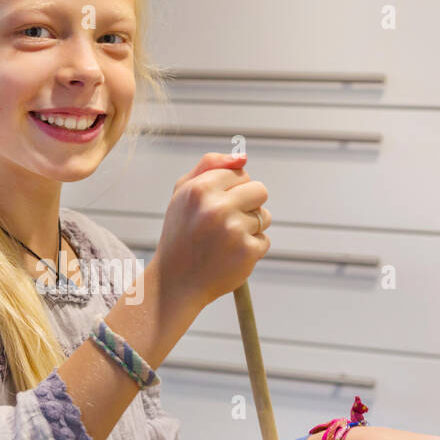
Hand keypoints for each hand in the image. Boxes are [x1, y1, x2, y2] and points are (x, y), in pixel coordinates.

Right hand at [154, 152, 269, 312]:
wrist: (175, 283)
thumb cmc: (181, 234)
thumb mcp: (182, 194)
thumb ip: (209, 166)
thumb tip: (243, 157)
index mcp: (200, 189)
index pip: (239, 173)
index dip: (230, 190)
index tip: (214, 206)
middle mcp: (217, 207)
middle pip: (259, 190)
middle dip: (248, 205)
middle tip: (225, 222)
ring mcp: (234, 230)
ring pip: (264, 217)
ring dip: (250, 228)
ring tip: (225, 241)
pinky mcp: (248, 252)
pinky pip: (264, 240)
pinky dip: (251, 249)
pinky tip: (229, 257)